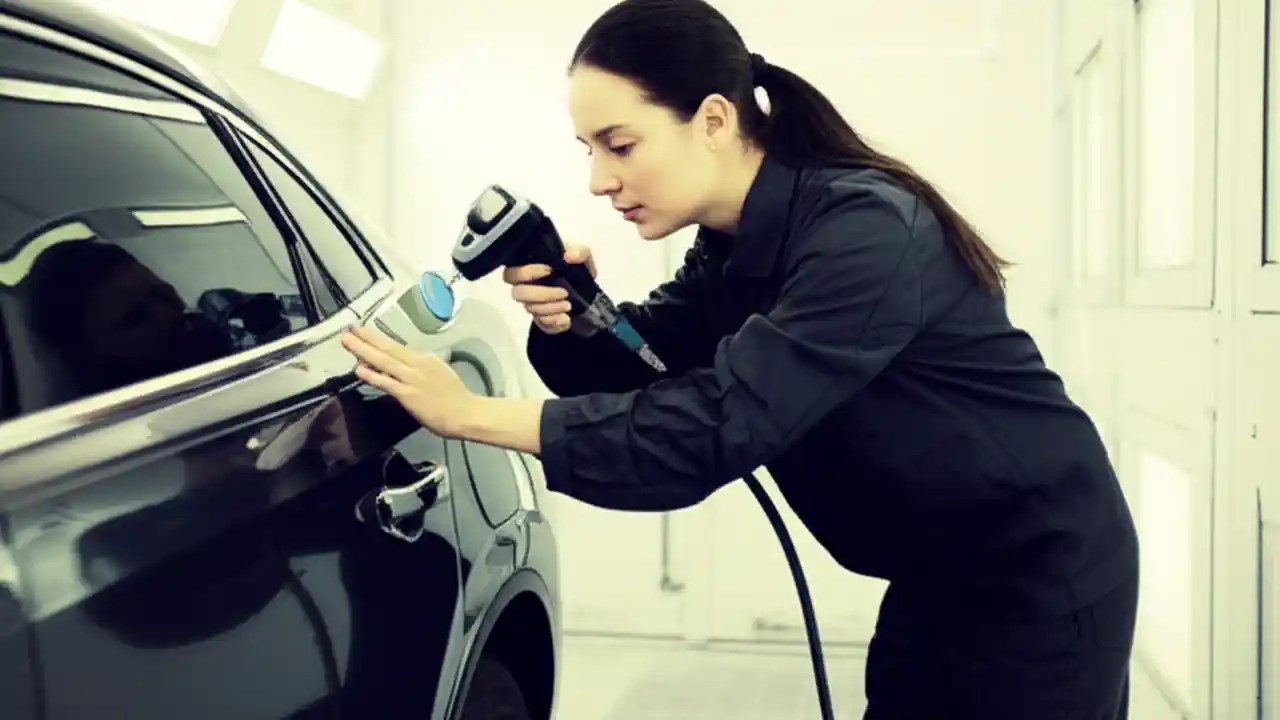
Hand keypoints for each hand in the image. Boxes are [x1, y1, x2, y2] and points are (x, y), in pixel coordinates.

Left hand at [340, 326, 475, 437]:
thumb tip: (411, 364)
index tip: (363, 331)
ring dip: (363, 350)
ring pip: (383, 361)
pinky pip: (386, 383)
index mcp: (425, 359)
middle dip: (366, 337)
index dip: (378, 339)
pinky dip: (372, 375)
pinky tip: (359, 369)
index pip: (397, 347)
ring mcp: (412, 379)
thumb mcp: (441, 373)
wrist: (467, 413)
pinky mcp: (408, 395)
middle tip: (349, 328)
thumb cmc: (456, 397)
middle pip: (387, 348)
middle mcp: (417, 364)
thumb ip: (424, 368)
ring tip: (347, 341)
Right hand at [503, 244, 596, 334]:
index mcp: (529, 269)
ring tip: (569, 305)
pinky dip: (554, 322)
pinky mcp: (542, 320)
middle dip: (541, 294)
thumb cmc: (576, 270)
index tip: (549, 270)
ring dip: (551, 308)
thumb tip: (569, 256)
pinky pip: (541, 324)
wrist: (588, 293)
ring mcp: (532, 305)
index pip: (511, 273)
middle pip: (517, 294)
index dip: (525, 273)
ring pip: (530, 309)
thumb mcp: (583, 257)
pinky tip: (566, 318)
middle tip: (564, 292)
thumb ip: (580, 252)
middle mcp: (526, 287)